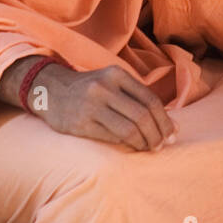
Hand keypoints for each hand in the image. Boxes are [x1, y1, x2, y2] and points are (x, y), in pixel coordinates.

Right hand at [36, 63, 178, 150]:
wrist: (50, 91)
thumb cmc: (90, 89)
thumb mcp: (112, 82)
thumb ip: (138, 97)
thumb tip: (171, 125)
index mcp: (116, 74)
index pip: (150, 100)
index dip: (165, 120)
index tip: (172, 133)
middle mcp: (104, 88)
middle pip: (143, 115)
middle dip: (158, 133)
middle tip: (162, 145)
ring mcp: (91, 106)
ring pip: (130, 129)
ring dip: (145, 142)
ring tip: (150, 148)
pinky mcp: (81, 124)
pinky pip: (113, 138)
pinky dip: (128, 145)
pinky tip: (133, 147)